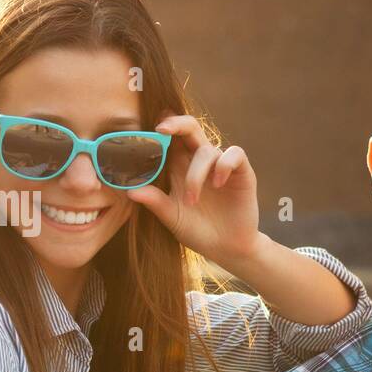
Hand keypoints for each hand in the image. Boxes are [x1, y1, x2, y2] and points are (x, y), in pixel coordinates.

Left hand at [125, 114, 264, 266]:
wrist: (226, 248)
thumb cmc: (196, 230)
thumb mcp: (172, 217)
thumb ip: (155, 202)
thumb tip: (130, 191)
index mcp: (179, 167)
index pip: (170, 138)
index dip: (161, 128)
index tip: (148, 129)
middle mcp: (199, 161)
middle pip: (190, 128)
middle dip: (176, 124)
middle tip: (161, 129)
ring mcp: (220, 165)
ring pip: (207, 150)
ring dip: (196, 174)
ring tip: (191, 200)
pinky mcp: (241, 172)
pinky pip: (234, 154)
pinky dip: (224, 165)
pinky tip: (217, 183)